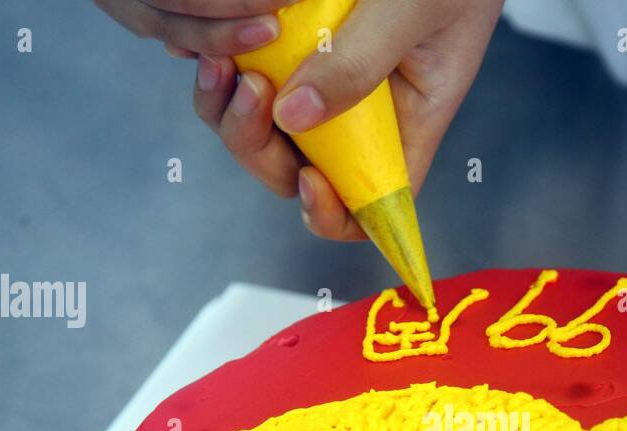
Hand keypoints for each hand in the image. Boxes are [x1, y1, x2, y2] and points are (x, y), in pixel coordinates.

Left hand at [96, 0, 504, 240]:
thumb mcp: (412, 11)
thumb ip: (359, 63)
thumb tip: (292, 117)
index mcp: (406, 123)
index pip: (370, 202)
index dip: (334, 215)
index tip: (311, 182)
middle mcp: (361, 115)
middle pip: (299, 170)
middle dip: (260, 148)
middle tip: (248, 90)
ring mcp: (325, 83)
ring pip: (266, 129)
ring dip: (232, 112)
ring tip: (221, 64)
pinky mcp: (295, 51)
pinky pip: (252, 81)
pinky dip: (225, 75)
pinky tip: (214, 49)